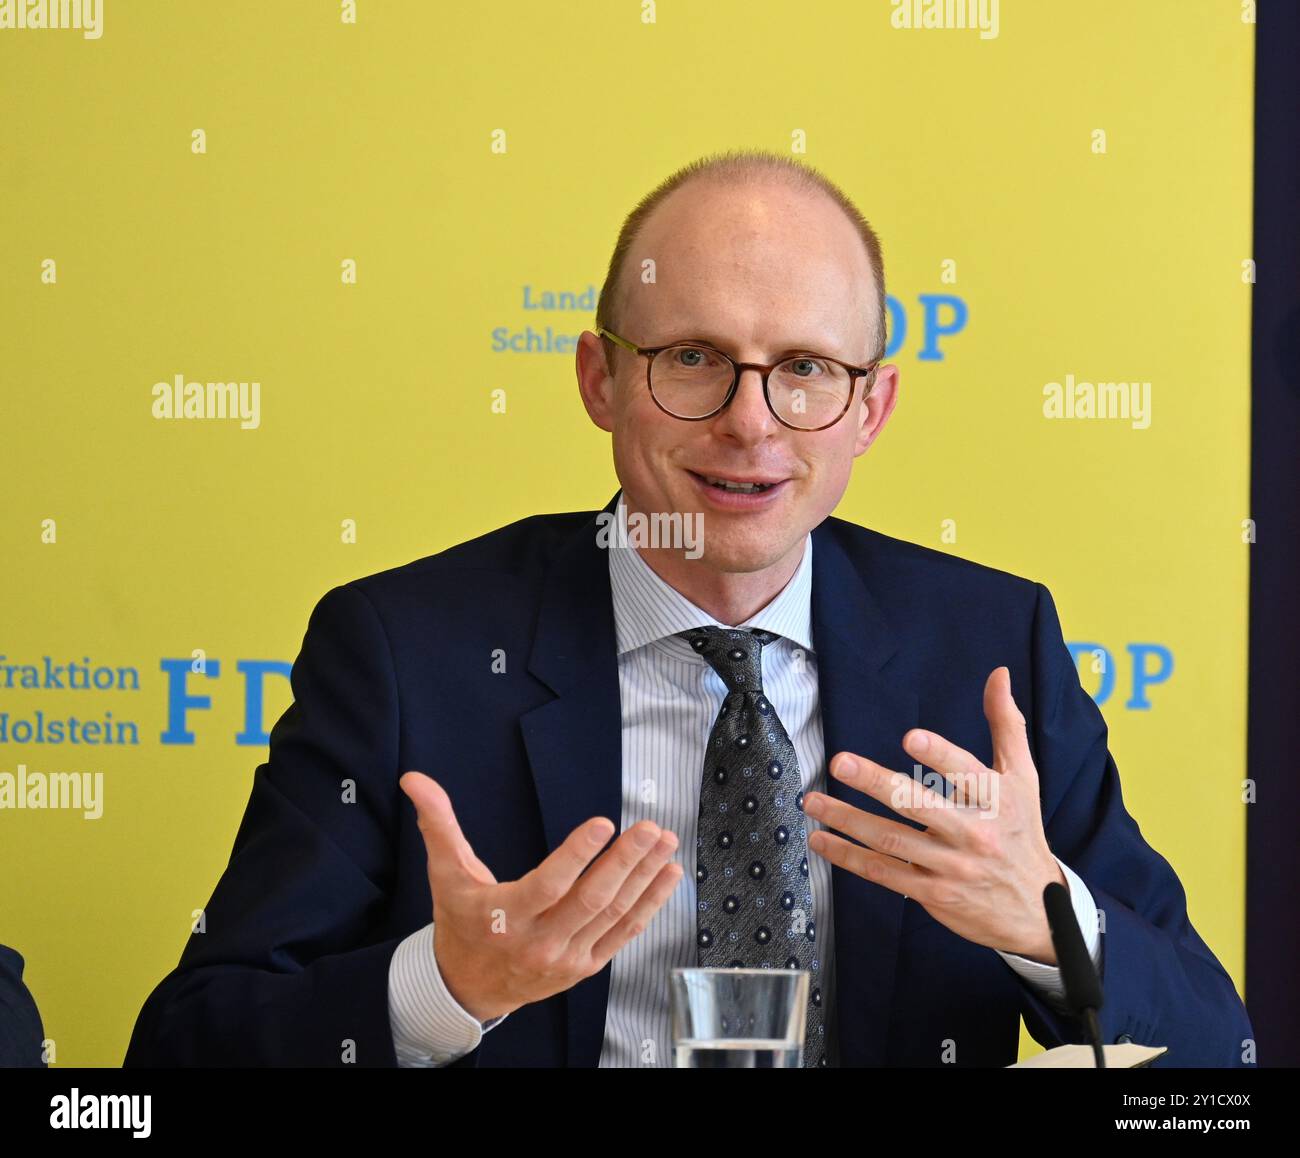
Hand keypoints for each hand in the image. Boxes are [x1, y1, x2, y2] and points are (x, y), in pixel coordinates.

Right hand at [399, 771, 682, 1022]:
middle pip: (592, 899)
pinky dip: (648, 905)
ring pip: (614, 915)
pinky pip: (623, 934)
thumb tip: (415, 780)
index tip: (603, 823)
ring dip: (645, 878)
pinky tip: (666, 877)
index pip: (549, 884)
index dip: (577, 854)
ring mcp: (566, 957)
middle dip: (626, 861)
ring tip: (665, 843)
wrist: (468, 988)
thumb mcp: (446, 874)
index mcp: (506, 916)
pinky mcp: (584, 967)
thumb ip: (438, 824)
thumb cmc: (461, 924)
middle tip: (649, 827)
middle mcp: (540, 941)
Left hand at [803, 667, 1065, 963]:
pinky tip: (822, 839)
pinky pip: (884, 873)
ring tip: (812, 801)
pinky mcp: (932, 893)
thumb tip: (998, 673)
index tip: (911, 738)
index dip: (941, 756)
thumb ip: (1006, 724)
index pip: (968, 774)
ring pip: (891, 840)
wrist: (1036, 908)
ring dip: (847, 820)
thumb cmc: (1020, 829)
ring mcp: (951, 866)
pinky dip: (849, 857)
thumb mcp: (1023, 777)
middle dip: (876, 782)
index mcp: (997, 799)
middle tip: (840, 762)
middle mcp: (974, 833)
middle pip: (919, 805)